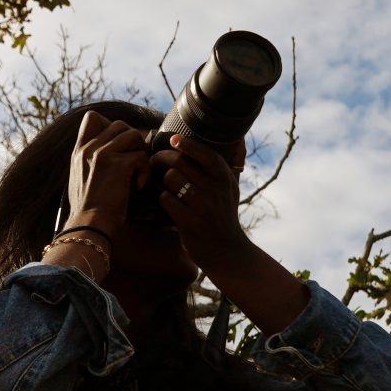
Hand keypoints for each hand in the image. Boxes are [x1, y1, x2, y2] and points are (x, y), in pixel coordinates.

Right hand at [65, 111, 152, 233]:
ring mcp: (103, 154)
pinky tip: (138, 186)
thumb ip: (89, 163)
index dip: (110, 125)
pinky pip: (141, 156)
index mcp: (79, 151)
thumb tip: (110, 155)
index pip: (91, 118)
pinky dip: (145, 171)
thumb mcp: (80, 180)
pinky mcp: (118, 165)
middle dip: (132, 140)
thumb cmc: (88, 210)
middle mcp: (89, 148)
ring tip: (138, 172)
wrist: (89, 225)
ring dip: (141, 153)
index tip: (118, 144)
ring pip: (134, 135)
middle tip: (134, 161)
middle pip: (120, 124)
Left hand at [150, 133, 251, 267]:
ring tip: (161, 182)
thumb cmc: (224, 215)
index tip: (173, 139)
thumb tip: (236, 140)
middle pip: (181, 162)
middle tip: (154, 159)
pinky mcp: (189, 222)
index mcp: (225, 179)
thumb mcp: (231, 190)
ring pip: (171, 179)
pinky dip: (162, 198)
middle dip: (162, 158)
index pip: (206, 154)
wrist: (226, 251)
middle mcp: (216, 190)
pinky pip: (166, 199)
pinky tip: (165, 201)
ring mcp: (203, 206)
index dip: (188, 144)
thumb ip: (226, 167)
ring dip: (161, 179)